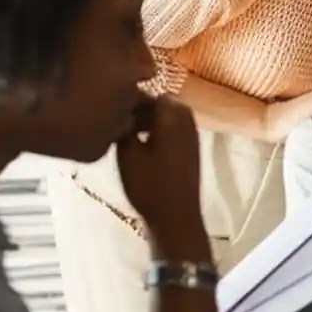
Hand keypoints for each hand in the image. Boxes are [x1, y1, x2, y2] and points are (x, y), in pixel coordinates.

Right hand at [116, 97, 207, 256]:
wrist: (176, 217)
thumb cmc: (149, 185)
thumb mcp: (127, 154)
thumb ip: (125, 126)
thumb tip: (121, 109)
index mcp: (174, 119)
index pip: (156, 94)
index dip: (136, 99)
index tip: (118, 109)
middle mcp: (188, 124)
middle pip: (167, 104)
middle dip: (146, 108)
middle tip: (124, 121)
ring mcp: (193, 138)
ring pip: (172, 118)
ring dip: (154, 121)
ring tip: (131, 134)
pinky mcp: (192, 152)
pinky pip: (176, 131)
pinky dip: (162, 132)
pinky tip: (144, 147)